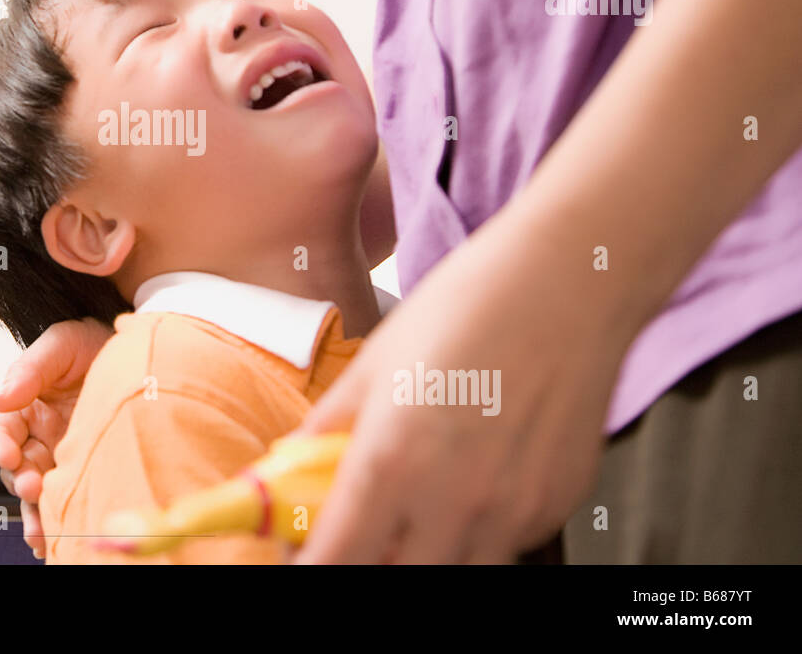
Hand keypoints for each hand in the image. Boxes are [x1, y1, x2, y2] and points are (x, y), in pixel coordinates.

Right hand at [0, 317, 112, 556]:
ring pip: (39, 493)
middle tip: (33, 488)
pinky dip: (61, 520)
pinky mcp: (87, 470)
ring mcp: (63, 457)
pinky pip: (68, 499)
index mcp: (26, 407)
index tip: (9, 454)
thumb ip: (28, 370)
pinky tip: (59, 537)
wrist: (143, 351)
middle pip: (16, 469)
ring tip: (43, 532)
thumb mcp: (62, 342)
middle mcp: (40, 437)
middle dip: (21, 482)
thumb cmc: (96, 343)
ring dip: (37, 514)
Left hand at [294, 210, 629, 562]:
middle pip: (398, 581)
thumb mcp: (377, 362)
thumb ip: (331, 425)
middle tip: (363, 531)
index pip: (336, 561)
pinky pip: (505, 545)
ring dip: (427, 554)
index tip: (302, 558)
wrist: (568, 281)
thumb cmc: (465, 306)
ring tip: (418, 509)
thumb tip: (296, 462)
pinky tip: (473, 483)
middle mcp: (452, 500)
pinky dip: (479, 533)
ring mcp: (511, 511)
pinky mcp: (555, 506)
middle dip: (371, 563)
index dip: (313, 568)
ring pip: (457, 573)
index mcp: (391, 462)